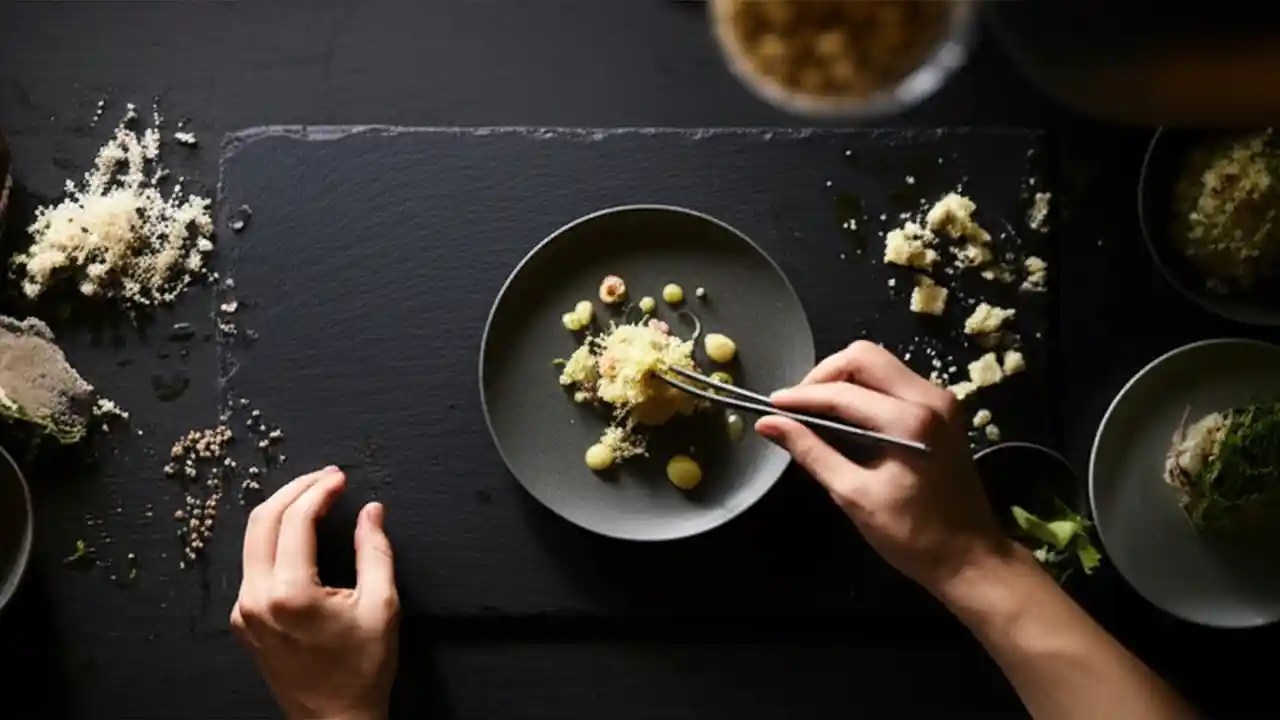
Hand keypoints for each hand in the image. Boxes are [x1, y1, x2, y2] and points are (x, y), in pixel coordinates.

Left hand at [230, 466, 398, 719]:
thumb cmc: (362, 670)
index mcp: (290, 594)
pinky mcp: (243, 620)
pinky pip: (253, 566)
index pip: (296, 520)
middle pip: (263, 520)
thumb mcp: (382, 606)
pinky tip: (298, 535)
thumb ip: (375, 551)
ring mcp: (244, 611)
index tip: (340, 478)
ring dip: (282, 512)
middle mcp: (256, 599)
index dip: (319, 490)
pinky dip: (275, 540)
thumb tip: (371, 511)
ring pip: (252, 541)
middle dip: (294, 490)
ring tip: (314, 497)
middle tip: (326, 478)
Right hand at [756, 341, 1017, 596]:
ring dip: (844, 381)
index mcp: (910, 420)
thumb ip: (811, 452)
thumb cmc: (912, 535)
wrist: (971, 557)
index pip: (843, 391)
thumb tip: (768, 424)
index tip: (770, 407)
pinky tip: (845, 418)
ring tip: (816, 412)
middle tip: (798, 408)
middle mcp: (930, 397)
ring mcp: (941, 400)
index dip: (802, 397)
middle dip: (824, 376)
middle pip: (865, 357)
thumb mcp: (854, 495)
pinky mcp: (943, 410)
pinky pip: (894, 381)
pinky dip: (865, 390)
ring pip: (880, 364)